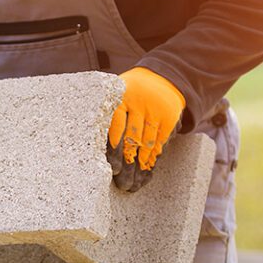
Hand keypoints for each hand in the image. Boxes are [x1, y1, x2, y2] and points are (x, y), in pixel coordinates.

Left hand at [107, 67, 185, 190]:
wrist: (162, 78)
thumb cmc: (130, 95)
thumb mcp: (117, 96)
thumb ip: (108, 119)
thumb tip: (93, 153)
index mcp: (119, 97)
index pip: (115, 127)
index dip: (114, 150)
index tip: (112, 170)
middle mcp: (137, 102)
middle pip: (131, 139)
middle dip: (127, 164)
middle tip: (122, 184)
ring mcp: (155, 110)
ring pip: (147, 144)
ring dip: (140, 167)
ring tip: (132, 185)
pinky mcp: (169, 117)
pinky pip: (161, 142)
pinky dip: (153, 159)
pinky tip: (146, 173)